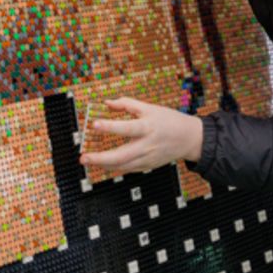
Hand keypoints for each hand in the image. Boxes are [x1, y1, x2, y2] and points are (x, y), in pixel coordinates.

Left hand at [79, 97, 202, 172]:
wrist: (189, 139)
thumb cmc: (169, 121)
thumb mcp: (150, 108)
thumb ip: (127, 104)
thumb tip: (107, 103)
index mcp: (148, 127)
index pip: (127, 128)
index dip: (110, 126)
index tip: (94, 124)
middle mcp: (147, 145)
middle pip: (122, 155)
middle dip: (100, 158)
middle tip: (84, 157)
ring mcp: (147, 158)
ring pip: (122, 166)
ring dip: (103, 165)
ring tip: (88, 161)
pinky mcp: (147, 166)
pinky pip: (127, 169)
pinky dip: (113, 167)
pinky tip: (102, 164)